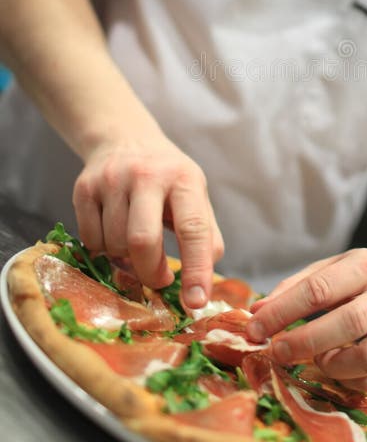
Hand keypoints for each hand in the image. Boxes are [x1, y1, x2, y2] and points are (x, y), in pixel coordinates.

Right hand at [72, 135, 223, 308]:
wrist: (124, 139)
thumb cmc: (167, 178)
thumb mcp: (195, 195)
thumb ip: (206, 235)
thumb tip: (204, 280)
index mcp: (184, 179)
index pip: (194, 229)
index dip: (196, 269)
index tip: (196, 302)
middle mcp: (147, 176)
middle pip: (143, 240)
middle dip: (150, 272)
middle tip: (159, 280)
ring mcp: (112, 180)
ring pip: (114, 244)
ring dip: (126, 260)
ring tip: (137, 248)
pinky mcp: (85, 188)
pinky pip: (90, 239)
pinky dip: (103, 250)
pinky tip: (114, 234)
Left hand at [246, 246, 366, 389]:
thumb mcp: (335, 265)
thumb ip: (296, 286)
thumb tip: (257, 313)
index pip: (320, 289)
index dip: (283, 311)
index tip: (255, 326)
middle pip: (348, 323)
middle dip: (304, 341)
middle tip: (275, 351)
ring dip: (331, 365)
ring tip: (315, 359)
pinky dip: (347, 379)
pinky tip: (336, 368)